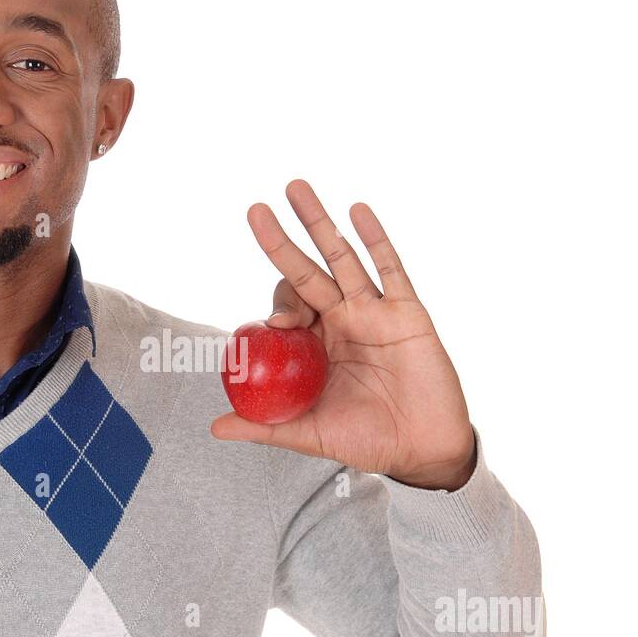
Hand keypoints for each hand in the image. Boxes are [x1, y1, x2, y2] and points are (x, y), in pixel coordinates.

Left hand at [210, 180, 476, 490]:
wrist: (422, 449)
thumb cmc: (367, 439)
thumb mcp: (308, 433)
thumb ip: (264, 427)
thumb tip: (214, 427)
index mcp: (317, 345)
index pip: (288, 308)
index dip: (278, 307)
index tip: (278, 325)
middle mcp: (343, 321)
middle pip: (307, 271)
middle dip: (281, 240)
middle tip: (254, 210)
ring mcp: (374, 312)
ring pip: (342, 258)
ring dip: (319, 223)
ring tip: (295, 187)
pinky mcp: (407, 312)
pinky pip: (390, 269)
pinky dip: (375, 238)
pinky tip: (357, 210)